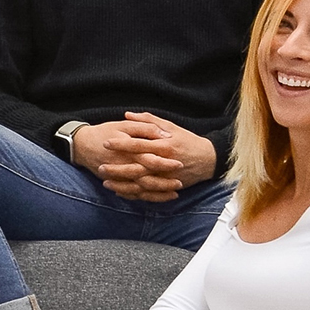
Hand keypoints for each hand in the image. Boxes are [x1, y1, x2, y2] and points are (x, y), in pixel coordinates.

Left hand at [71, 113, 216, 201]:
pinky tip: (120, 192)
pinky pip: (149, 194)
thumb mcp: (170, 126)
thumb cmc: (187, 140)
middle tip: (101, 166)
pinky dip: (134, 194)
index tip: (106, 143)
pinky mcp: (169, 187)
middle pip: (137, 167)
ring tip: (106, 182)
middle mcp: (165, 162)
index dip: (121, 144)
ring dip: (122, 184)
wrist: (208, 159)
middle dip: (117, 168)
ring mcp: (167, 177)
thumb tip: (127, 115)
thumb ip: (147, 121)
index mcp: (164, 145)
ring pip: (141, 184)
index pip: (138, 144)